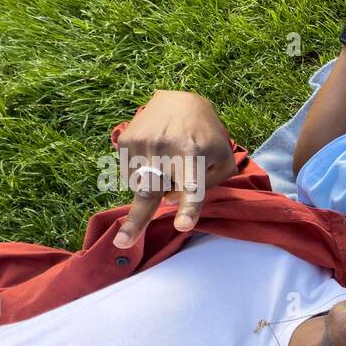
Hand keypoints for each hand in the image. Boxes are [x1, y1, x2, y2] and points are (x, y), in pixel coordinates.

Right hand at [113, 90, 237, 247]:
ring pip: (140, 187)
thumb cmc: (207, 138)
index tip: (182, 226)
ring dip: (153, 188)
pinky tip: (154, 159)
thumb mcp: (223, 159)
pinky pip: (129, 175)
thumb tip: (170, 201)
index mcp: (195, 154)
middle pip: (150, 192)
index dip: (188, 208)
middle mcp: (165, 149)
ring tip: (167, 167)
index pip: (192, 188)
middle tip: (122, 243)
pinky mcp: (126, 141)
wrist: (180, 101)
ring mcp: (142, 144)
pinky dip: (142, 176)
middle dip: (137, 221)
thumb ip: (207, 186)